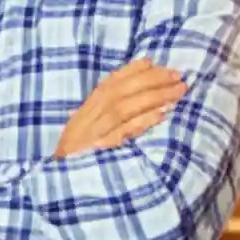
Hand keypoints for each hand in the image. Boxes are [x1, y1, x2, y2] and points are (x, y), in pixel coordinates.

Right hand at [53, 58, 186, 156]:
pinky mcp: (104, 148)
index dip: (131, 70)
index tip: (152, 61)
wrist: (61, 178)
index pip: (111, 82)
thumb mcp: (84, 126)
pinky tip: (162, 114)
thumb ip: (103, 109)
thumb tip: (130, 87)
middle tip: (176, 75)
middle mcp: (92, 115)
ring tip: (177, 91)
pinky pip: (126, 130)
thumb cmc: (76, 153)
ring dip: (154, 96)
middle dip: (151, 80)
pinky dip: (143, 120)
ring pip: (127, 106)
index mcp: (89, 107)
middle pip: (123, 90)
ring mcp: (98, 131)